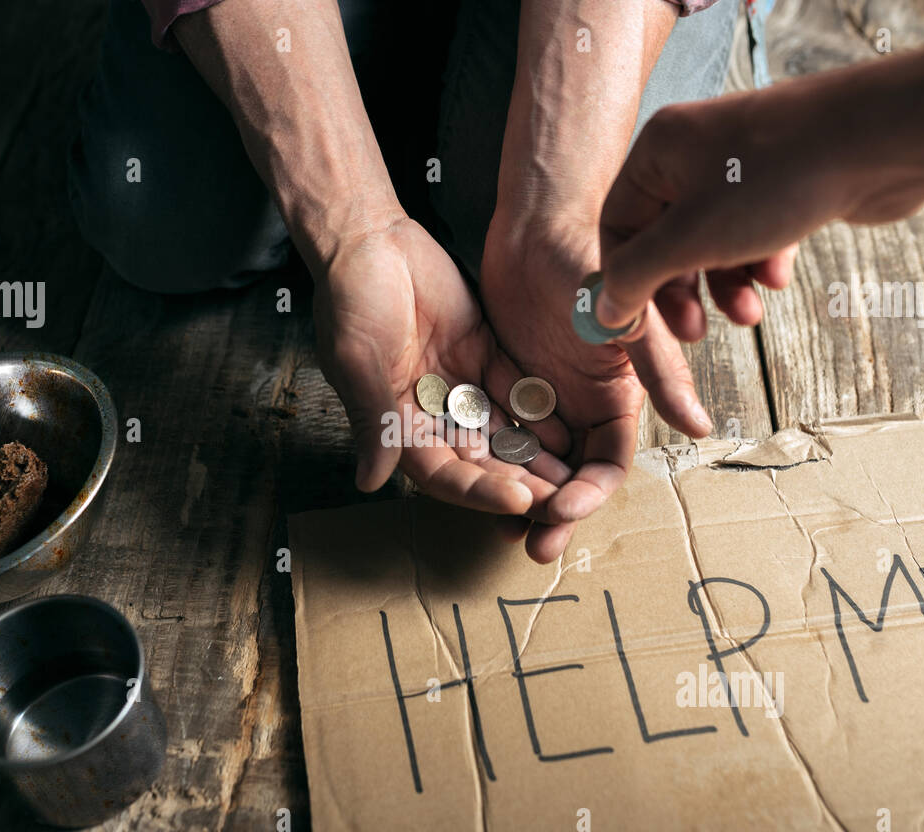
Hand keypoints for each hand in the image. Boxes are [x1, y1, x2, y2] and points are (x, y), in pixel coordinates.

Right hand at [315, 217, 572, 531]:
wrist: (367, 238)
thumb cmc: (350, 299)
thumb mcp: (359, 362)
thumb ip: (373, 420)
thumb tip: (370, 482)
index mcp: (395, 424)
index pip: (444, 474)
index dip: (480, 491)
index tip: (519, 500)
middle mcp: (429, 412)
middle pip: (479, 461)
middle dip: (518, 482)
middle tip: (560, 501)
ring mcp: (458, 384)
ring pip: (502, 430)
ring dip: (534, 454)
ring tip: (573, 475)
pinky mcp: (481, 352)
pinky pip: (514, 389)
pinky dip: (538, 410)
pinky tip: (569, 429)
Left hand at [481, 215, 706, 562]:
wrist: (537, 222)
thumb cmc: (591, 263)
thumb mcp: (630, 319)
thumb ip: (662, 373)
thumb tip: (701, 428)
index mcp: (615, 397)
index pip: (608, 463)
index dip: (590, 493)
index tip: (563, 510)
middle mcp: (580, 404)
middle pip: (569, 476)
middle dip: (553, 513)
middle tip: (531, 547)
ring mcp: (541, 397)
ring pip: (530, 462)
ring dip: (518, 496)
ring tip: (499, 530)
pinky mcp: (503, 383)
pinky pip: (495, 433)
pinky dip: (487, 460)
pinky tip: (469, 482)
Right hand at [597, 93, 831, 334]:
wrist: (880, 139)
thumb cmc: (778, 177)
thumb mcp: (690, 237)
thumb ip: (638, 276)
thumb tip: (604, 309)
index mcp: (658, 151)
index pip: (618, 226)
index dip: (624, 280)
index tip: (638, 326)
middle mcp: (694, 152)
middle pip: (665, 238)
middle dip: (681, 290)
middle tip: (695, 331)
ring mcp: (742, 165)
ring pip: (714, 241)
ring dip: (726, 285)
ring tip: (749, 314)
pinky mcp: (785, 179)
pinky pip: (756, 231)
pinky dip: (762, 260)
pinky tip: (778, 275)